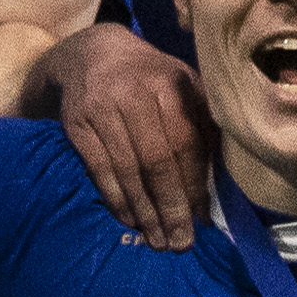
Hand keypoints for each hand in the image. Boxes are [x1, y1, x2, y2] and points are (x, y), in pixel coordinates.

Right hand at [28, 19, 208, 249]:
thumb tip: (219, 178)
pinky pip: (99, 170)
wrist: (90, 54)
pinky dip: (116, 199)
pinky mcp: (77, 124)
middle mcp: (134, 93)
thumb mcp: (181, 84)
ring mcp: (101, 108)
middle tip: (181, 242)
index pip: (184, 141)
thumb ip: (201, 120)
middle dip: (171, 206)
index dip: (194, 183)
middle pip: (156, 160)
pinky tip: (130, 221)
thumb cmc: (148, 78)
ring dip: (144, 211)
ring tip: (158, 241)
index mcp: (169, 82)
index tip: (203, 217)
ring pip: (127, 169)